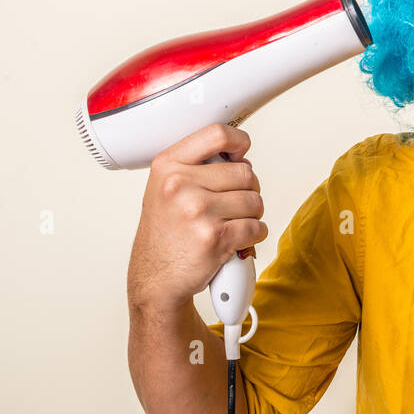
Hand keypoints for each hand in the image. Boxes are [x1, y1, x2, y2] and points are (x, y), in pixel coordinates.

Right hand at [127, 123, 267, 314]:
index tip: (241, 153)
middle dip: (248, 190)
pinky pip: (257, 227)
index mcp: (168, 166)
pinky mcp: (215, 237)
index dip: (239, 142)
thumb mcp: (166, 188)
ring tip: (231, 224)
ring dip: (252, 215)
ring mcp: (197, 211)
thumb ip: (197, 166)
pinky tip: (236, 241)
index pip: (217, 134)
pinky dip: (254, 235)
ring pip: (255, 201)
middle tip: (232, 205)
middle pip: (246, 172)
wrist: (156, 279)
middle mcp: (180, 185)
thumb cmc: (166, 234)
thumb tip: (240, 155)